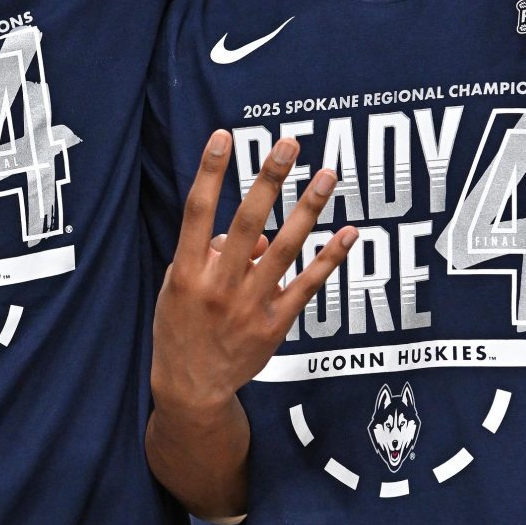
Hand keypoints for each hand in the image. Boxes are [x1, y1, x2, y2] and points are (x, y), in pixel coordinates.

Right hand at [151, 133, 359, 416]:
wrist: (191, 388)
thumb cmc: (181, 327)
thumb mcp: (176, 287)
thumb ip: (209, 253)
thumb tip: (256, 232)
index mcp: (186, 272)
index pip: (197, 211)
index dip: (209, 172)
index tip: (223, 136)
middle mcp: (219, 286)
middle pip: (248, 224)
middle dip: (268, 180)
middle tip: (288, 144)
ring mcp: (250, 305)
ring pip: (285, 249)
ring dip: (308, 209)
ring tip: (327, 175)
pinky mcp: (276, 324)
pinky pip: (308, 284)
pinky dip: (330, 258)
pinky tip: (349, 232)